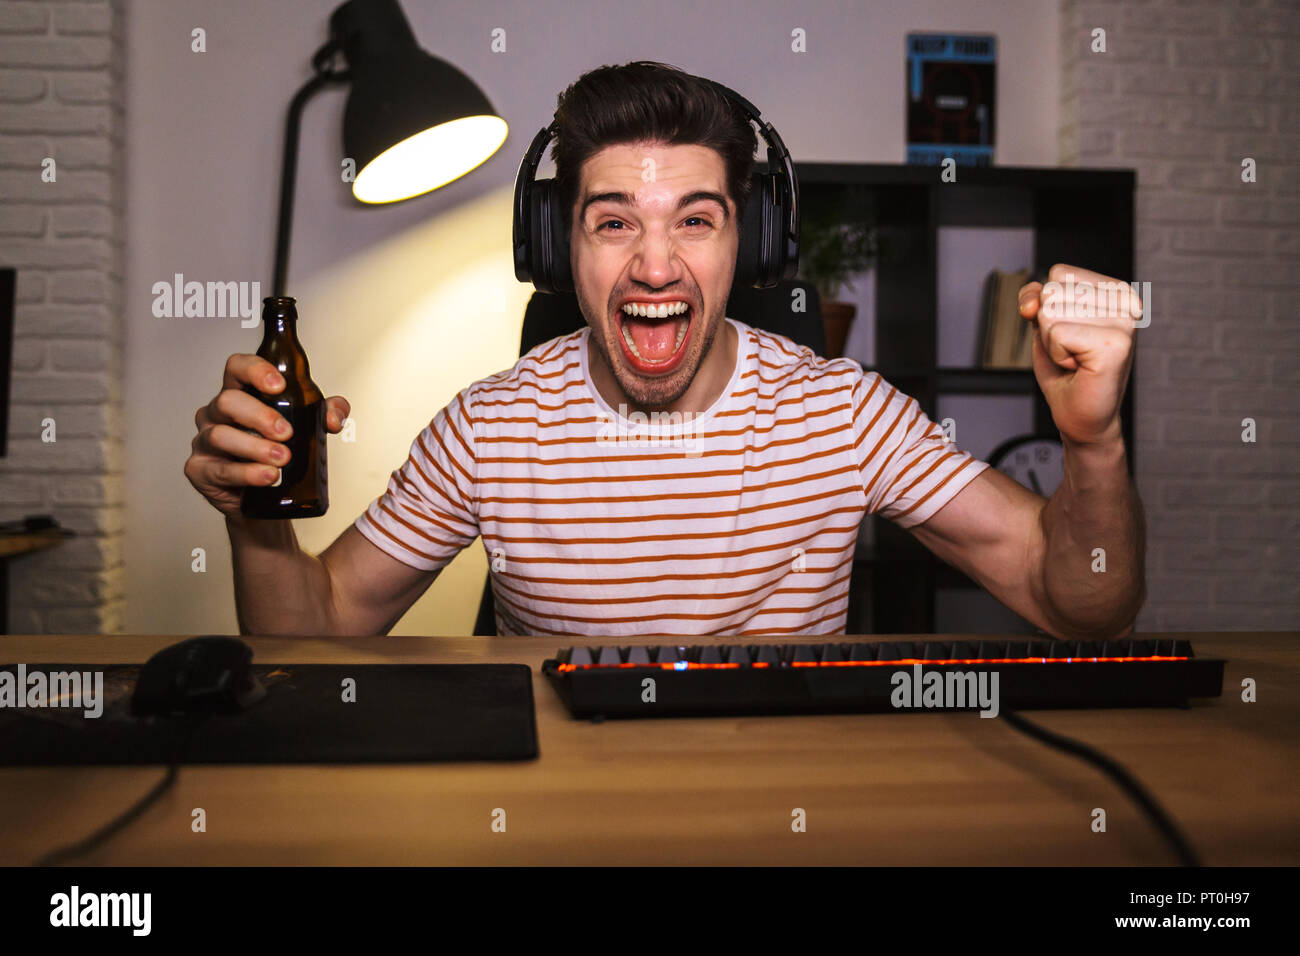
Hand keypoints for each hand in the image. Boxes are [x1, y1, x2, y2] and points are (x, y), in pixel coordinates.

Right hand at [185, 354, 350, 516]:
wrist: (265, 497)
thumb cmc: (278, 450)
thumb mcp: (307, 427)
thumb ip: (327, 414)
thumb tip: (333, 418)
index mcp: (241, 394)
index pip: (237, 368)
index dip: (255, 370)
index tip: (279, 385)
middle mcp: (217, 413)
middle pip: (228, 400)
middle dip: (260, 416)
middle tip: (286, 433)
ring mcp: (205, 441)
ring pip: (221, 435)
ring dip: (255, 447)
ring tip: (282, 459)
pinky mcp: (201, 469)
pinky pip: (220, 469)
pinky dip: (247, 473)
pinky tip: (268, 476)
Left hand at [1017, 263, 1137, 446]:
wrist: (1081, 416)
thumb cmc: (1066, 372)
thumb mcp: (1043, 325)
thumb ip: (1034, 298)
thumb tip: (1032, 303)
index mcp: (1116, 291)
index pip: (1058, 273)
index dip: (1048, 306)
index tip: (1070, 334)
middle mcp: (1127, 302)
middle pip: (1052, 291)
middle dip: (1049, 327)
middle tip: (1072, 352)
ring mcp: (1124, 322)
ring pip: (1052, 311)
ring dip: (1053, 343)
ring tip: (1076, 359)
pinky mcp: (1115, 344)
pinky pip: (1057, 333)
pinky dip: (1057, 355)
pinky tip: (1079, 367)